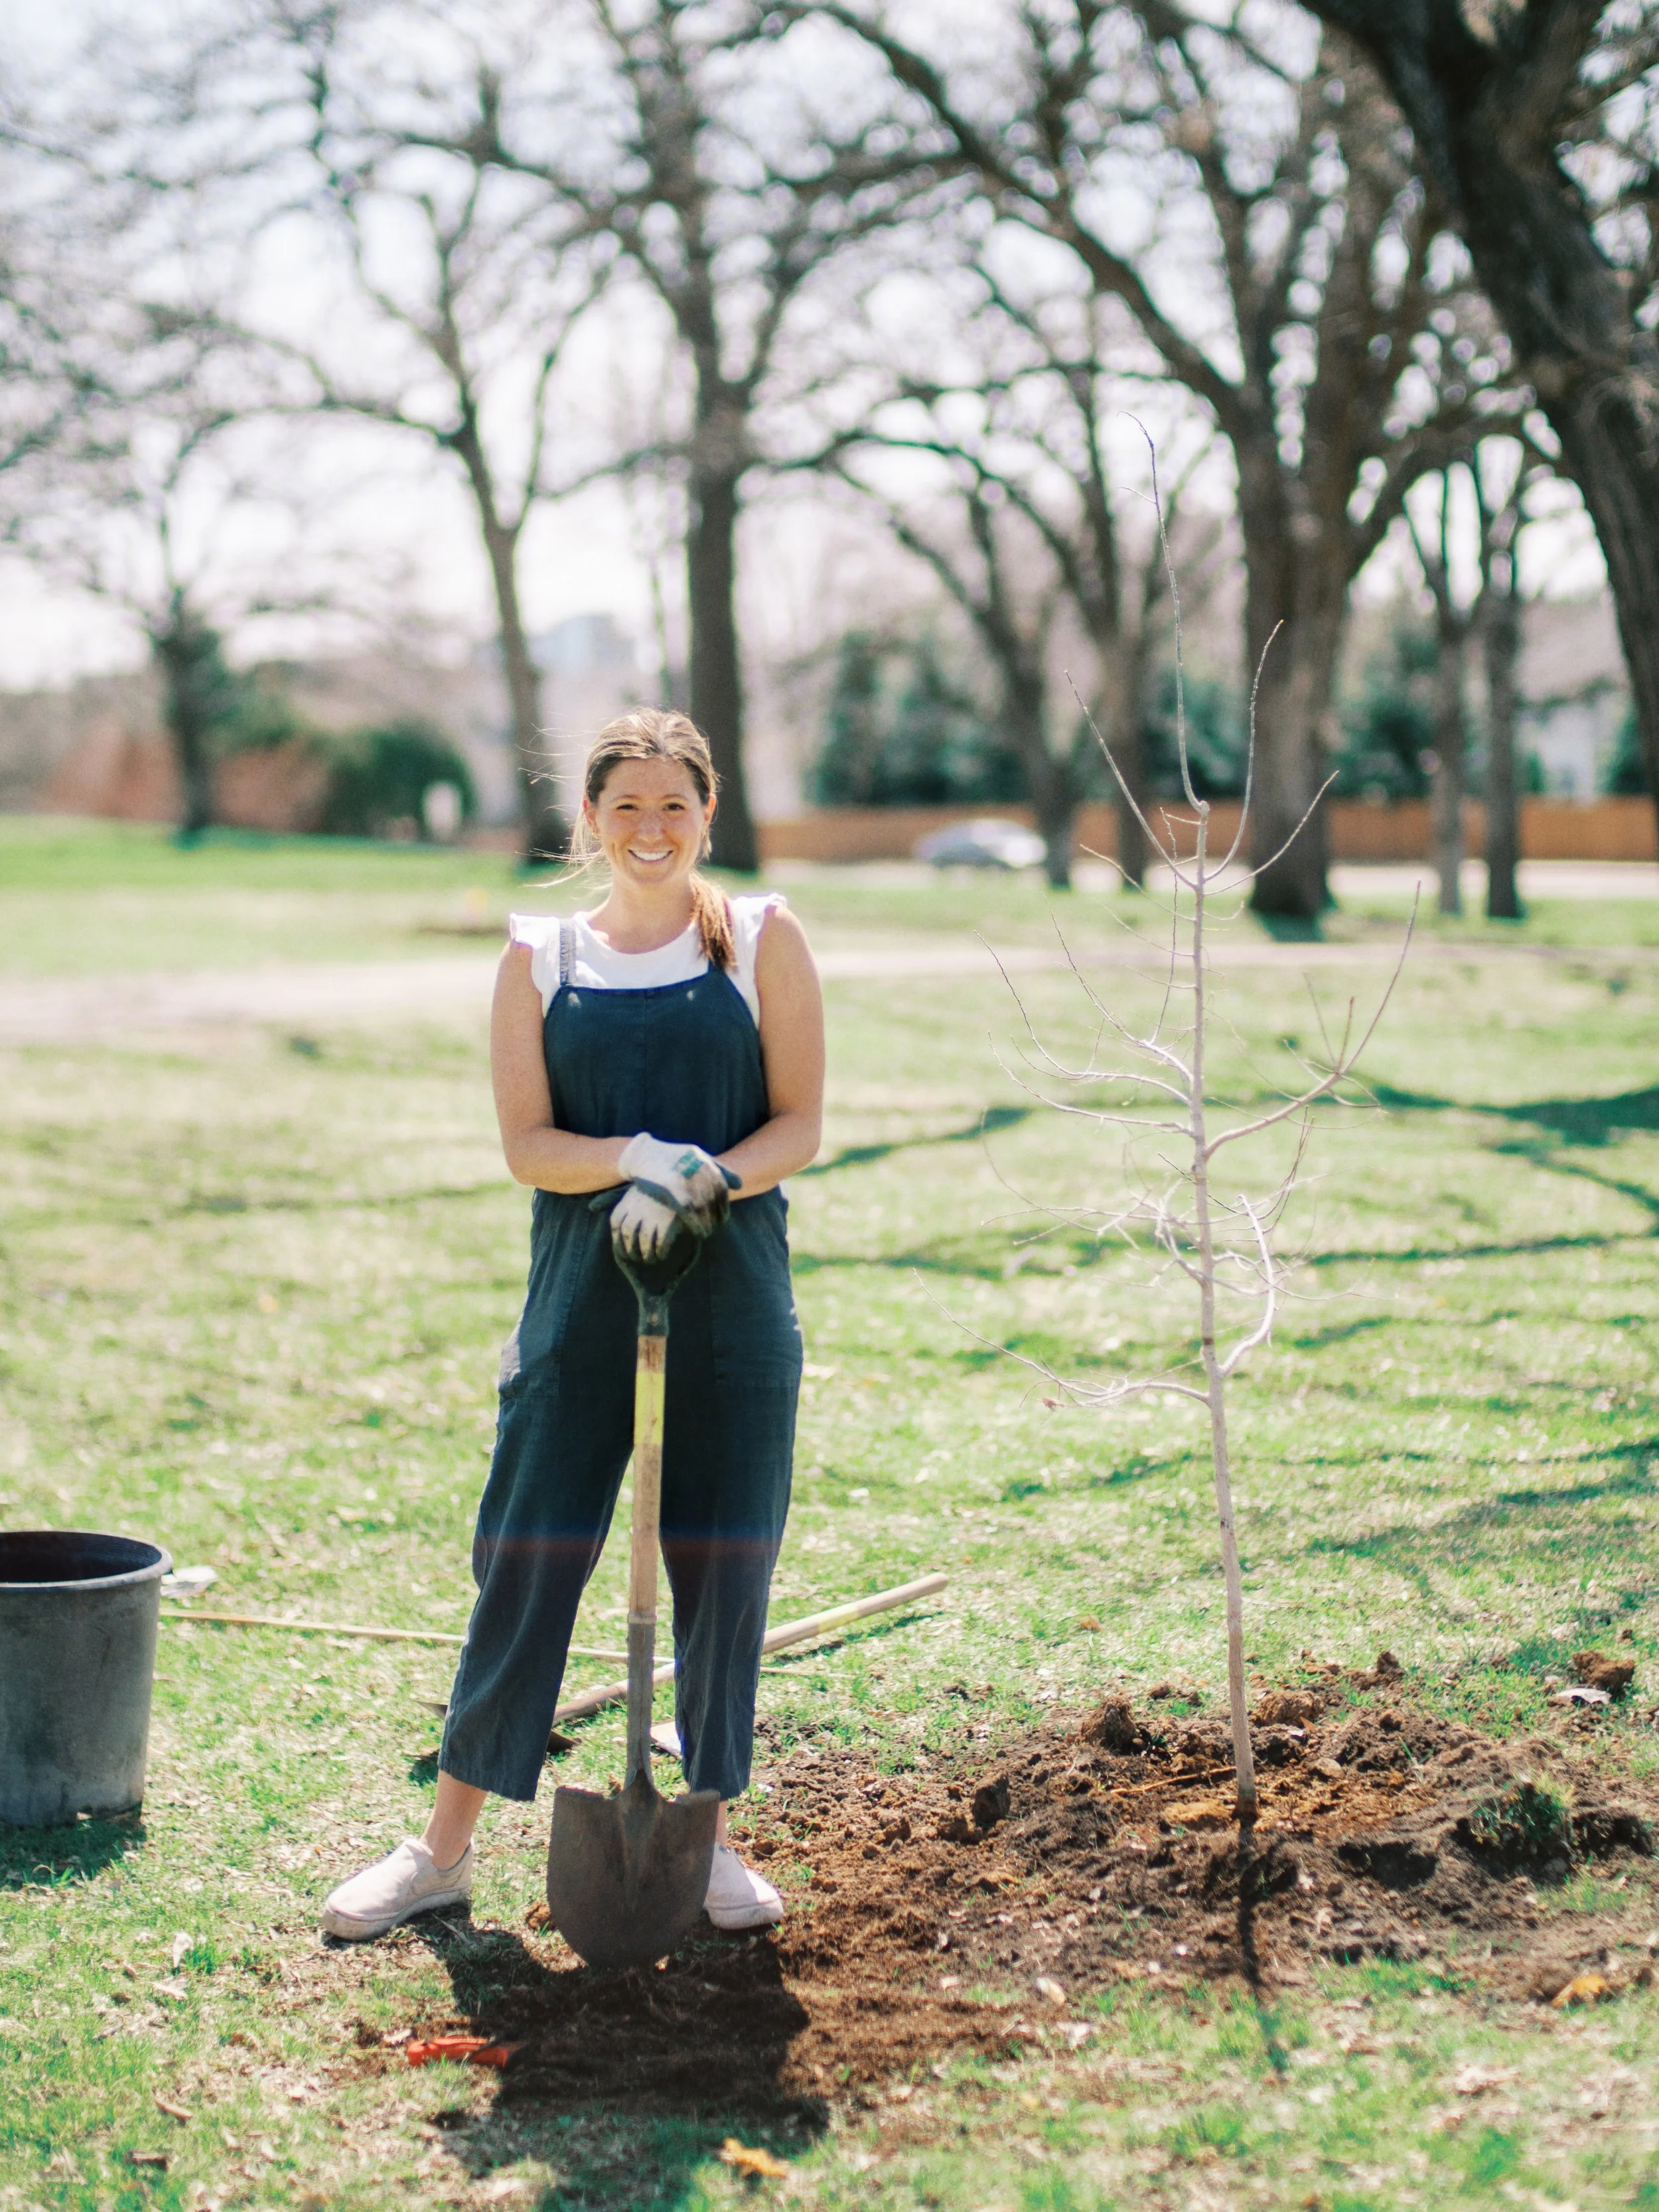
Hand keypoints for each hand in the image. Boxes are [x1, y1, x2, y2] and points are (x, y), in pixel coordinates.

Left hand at [608, 1182, 683, 1261]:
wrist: (678, 1176)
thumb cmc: (652, 1186)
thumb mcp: (631, 1190)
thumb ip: (610, 1199)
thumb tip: (591, 1207)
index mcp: (626, 1203)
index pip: (616, 1225)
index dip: (617, 1241)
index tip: (622, 1250)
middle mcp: (637, 1211)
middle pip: (629, 1236)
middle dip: (631, 1251)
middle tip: (636, 1258)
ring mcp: (653, 1217)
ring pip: (644, 1243)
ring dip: (646, 1254)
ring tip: (650, 1259)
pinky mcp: (668, 1222)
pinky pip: (661, 1243)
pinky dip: (660, 1252)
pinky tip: (661, 1255)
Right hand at [617, 1133, 739, 1236]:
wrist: (642, 1154)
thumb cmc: (671, 1157)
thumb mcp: (696, 1156)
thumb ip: (718, 1169)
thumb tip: (740, 1185)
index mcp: (704, 1160)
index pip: (721, 1187)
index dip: (724, 1204)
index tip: (723, 1217)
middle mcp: (697, 1168)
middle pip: (713, 1198)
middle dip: (717, 1215)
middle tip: (716, 1227)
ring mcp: (685, 1178)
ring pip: (703, 1207)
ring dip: (707, 1223)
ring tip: (706, 1233)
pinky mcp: (671, 1188)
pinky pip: (689, 1211)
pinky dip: (696, 1224)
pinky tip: (697, 1232)